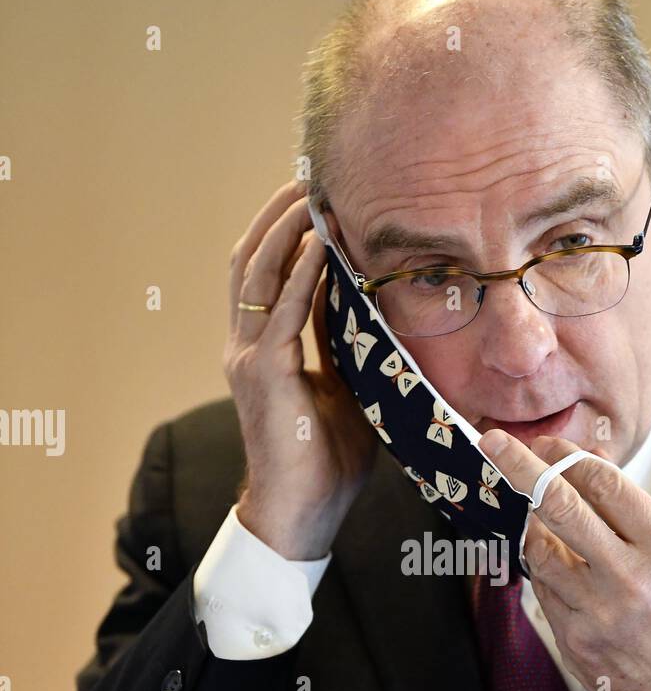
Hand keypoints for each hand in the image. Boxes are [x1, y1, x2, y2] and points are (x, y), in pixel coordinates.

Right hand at [224, 181, 376, 558]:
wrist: (301, 514)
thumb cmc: (326, 461)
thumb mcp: (344, 387)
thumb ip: (343, 344)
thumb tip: (364, 300)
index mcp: (262, 349)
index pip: (265, 273)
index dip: (285, 231)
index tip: (317, 196)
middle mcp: (245, 346)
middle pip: (251, 258)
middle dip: (279, 214)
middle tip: (311, 176)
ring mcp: (248, 358)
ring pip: (257, 273)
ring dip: (285, 230)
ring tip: (314, 194)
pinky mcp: (262, 375)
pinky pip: (282, 311)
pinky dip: (301, 274)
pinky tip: (323, 245)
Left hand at [477, 429, 650, 690]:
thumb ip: (634, 519)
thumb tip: (587, 472)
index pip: (602, 483)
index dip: (565, 456)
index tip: (545, 445)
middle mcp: (631, 577)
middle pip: (559, 506)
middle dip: (520, 467)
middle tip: (495, 445)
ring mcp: (598, 613)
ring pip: (540, 551)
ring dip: (534, 529)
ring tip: (542, 524)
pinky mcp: (576, 644)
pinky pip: (544, 593)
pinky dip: (546, 575)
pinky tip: (560, 572)